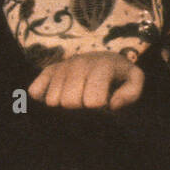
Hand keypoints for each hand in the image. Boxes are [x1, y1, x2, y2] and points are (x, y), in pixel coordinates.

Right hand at [28, 51, 144, 110]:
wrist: (103, 60)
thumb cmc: (118, 77)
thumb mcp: (134, 80)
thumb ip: (131, 92)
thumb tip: (112, 104)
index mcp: (101, 64)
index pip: (92, 101)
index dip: (99, 107)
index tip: (104, 104)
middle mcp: (78, 62)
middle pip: (68, 102)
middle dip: (80, 109)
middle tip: (88, 103)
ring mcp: (61, 66)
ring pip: (52, 101)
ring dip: (65, 106)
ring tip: (77, 99)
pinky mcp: (48, 71)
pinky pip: (35, 92)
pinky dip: (44, 99)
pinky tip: (60, 97)